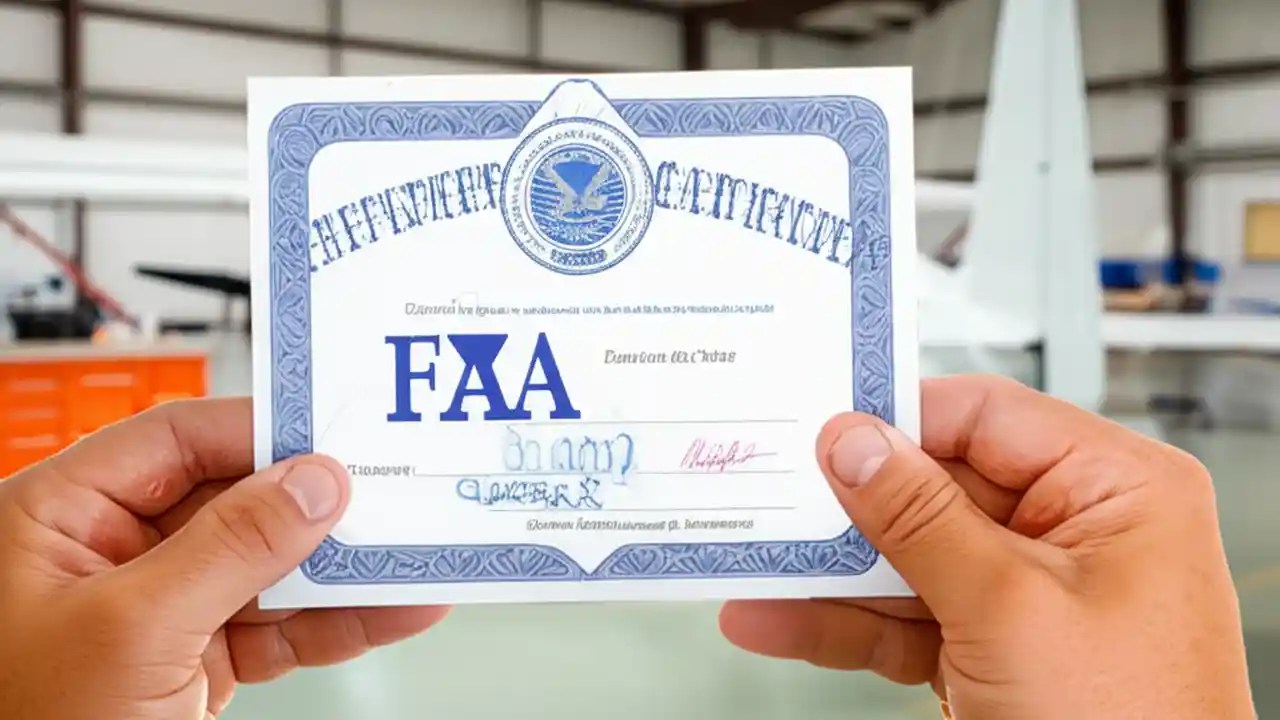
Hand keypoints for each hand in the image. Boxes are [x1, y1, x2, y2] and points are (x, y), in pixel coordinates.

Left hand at [0, 398, 448, 719]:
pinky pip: (279, 627)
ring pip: (270, 566)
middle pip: (237, 501)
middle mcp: (111, 553)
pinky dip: (338, 624)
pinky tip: (391, 610)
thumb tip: (312, 485)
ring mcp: (159, 608)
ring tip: (410, 557)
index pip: (175, 441)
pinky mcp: (197, 660)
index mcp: (61, 517)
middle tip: (393, 495)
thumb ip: (230, 548)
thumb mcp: (132, 630)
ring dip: (344, 569)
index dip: (259, 432)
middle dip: (318, 507)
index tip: (334, 435)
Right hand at [720, 376, 1254, 718]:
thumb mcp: (1010, 608)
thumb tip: (856, 444)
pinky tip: (780, 621)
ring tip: (758, 564)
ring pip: (911, 556)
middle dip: (850, 504)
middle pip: (936, 488)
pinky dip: (844, 623)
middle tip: (772, 493)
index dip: (899, 417)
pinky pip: (907, 616)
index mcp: (1114, 490)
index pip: (985, 417)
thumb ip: (921, 518)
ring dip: (832, 571)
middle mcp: (1076, 531)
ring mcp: (1030, 594)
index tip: (821, 423)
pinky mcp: (994, 648)